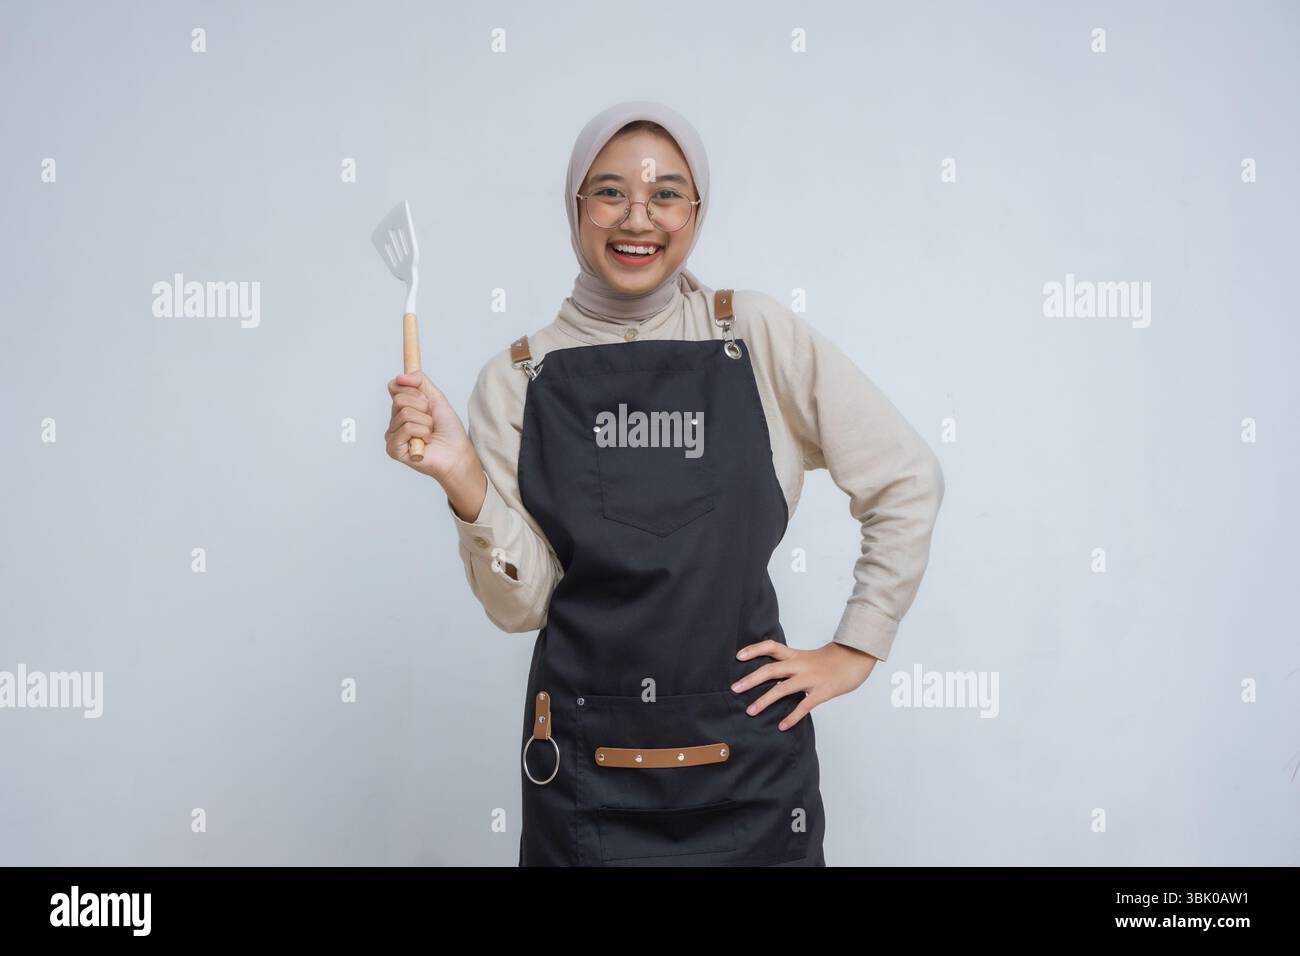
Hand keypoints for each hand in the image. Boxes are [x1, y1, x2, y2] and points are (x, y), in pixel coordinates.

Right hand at [385, 371, 486, 518]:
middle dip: (422, 407)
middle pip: (399, 399)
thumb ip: (420, 382)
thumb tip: (399, 377)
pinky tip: (426, 442)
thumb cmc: (449, 430)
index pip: (394, 386)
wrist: (458, 452)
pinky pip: (406, 428)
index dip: (412, 389)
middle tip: (432, 420)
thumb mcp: (436, 398)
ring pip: (404, 413)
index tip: (426, 399)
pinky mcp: (393, 449)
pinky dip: (423, 432)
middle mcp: (394, 422)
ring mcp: (392, 436)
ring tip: (430, 433)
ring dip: (425, 422)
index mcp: (402, 409)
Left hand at [730, 640, 878, 730]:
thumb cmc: (832, 659)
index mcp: (796, 655)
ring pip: (782, 688)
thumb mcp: (808, 657)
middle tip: (734, 689)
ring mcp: (810, 678)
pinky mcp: (822, 692)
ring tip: (751, 711)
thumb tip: (772, 676)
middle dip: (751, 680)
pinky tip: (782, 726)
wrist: (857, 657)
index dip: (754, 650)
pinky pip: (804, 706)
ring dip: (765, 700)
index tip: (738, 656)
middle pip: (770, 669)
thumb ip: (791, 664)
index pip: (771, 647)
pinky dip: (792, 717)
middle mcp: (800, 665)